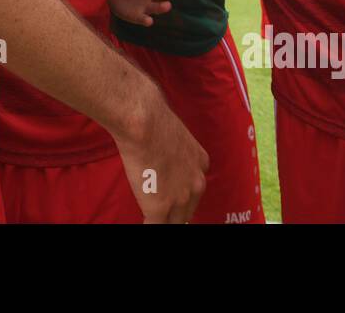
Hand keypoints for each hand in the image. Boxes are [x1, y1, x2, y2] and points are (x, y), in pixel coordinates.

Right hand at [113, 91, 207, 222]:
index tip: (169, 195)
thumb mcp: (174, 133)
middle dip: (174, 212)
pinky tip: (143, 222)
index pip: (194, 188)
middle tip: (161, 212)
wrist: (144, 121)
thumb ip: (173, 150)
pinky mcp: (159, 207)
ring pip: (175, 222)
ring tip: (153, 219)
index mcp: (201, 163)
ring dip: (163, 221)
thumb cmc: (152, 117)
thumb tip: (159, 152)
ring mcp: (179, 198)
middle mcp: (196, 183)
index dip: (180, 194)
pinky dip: (149, 225)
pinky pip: (155, 226)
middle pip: (188, 210)